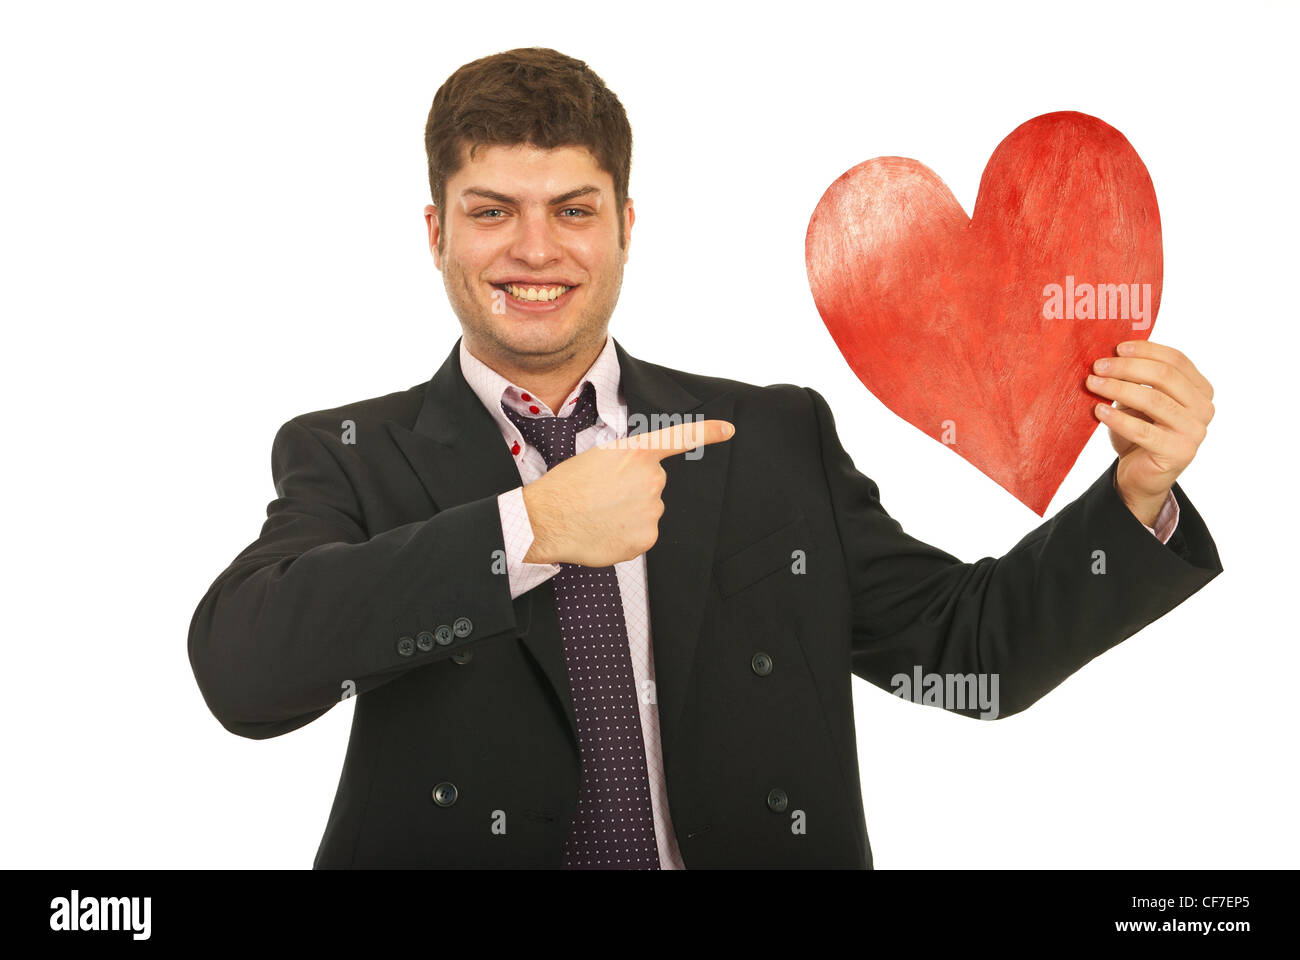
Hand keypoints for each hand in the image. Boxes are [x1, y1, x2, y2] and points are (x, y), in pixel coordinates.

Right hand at [522, 419, 735, 566]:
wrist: (547, 518)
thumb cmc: (565, 487)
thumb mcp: (597, 458)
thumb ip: (628, 464)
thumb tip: (638, 483)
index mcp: (637, 452)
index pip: (679, 438)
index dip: (707, 433)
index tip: (728, 429)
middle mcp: (651, 478)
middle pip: (653, 485)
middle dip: (633, 490)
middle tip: (602, 495)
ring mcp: (651, 510)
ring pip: (647, 511)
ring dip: (628, 513)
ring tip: (599, 514)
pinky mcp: (646, 538)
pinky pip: (641, 535)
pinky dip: (625, 535)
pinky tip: (603, 531)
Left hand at [1086, 340, 1214, 525]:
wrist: (1139, 475)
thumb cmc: (1139, 431)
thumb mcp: (1139, 400)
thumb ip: (1136, 379)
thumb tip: (1109, 354)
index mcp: (1200, 390)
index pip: (1176, 360)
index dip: (1146, 350)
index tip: (1116, 347)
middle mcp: (1203, 408)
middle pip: (1165, 376)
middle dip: (1127, 367)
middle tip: (1097, 366)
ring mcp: (1195, 431)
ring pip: (1154, 400)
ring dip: (1118, 389)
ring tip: (1092, 384)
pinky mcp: (1179, 453)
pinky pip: (1144, 431)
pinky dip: (1118, 419)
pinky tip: (1098, 411)